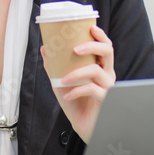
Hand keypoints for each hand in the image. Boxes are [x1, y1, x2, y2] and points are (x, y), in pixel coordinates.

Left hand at [40, 25, 115, 144]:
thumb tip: (45, 47)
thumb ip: (54, 66)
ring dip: (78, 73)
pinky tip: (68, 95)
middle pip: (108, 51)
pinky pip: (93, 90)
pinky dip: (77, 90)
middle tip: (75, 49)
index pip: (105, 46)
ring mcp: (108, 87)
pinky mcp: (105, 100)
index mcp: (100, 67)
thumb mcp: (61, 82)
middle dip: (92, 46)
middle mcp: (107, 74)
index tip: (90, 27)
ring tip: (63, 79)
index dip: (100, 35)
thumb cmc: (76, 103)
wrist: (82, 127)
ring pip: (98, 70)